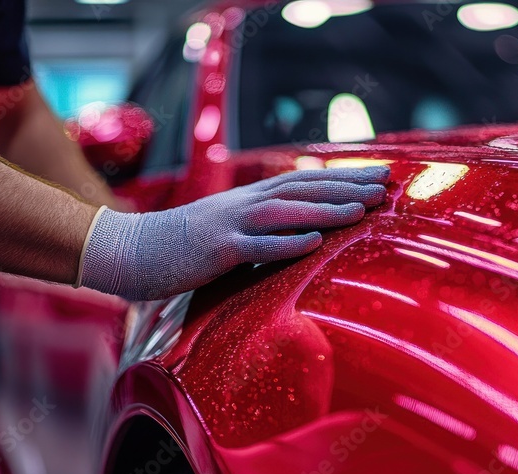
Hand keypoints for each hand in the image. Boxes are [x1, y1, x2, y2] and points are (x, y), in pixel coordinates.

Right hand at [77, 166, 388, 299]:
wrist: (132, 251)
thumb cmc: (183, 246)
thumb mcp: (229, 231)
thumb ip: (263, 229)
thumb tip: (303, 234)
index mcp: (250, 200)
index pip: (305, 181)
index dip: (344, 178)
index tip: (380, 176)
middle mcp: (244, 205)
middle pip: (303, 188)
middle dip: (346, 186)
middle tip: (385, 185)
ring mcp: (230, 225)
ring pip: (285, 212)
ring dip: (325, 208)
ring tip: (362, 209)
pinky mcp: (216, 251)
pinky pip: (256, 247)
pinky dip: (287, 243)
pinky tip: (315, 242)